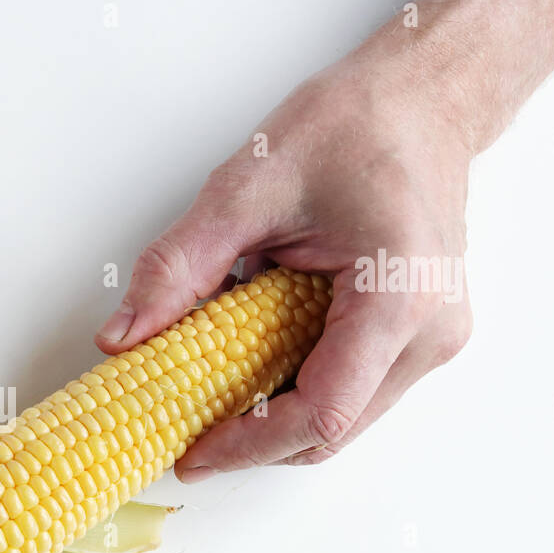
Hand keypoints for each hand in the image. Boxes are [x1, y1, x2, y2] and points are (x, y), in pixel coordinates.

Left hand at [96, 57, 473, 476]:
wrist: (422, 99)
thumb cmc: (354, 127)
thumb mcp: (245, 189)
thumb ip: (178, 268)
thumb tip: (121, 338)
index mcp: (396, 299)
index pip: (319, 412)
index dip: (247, 445)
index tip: (191, 453)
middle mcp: (429, 333)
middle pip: (331, 431)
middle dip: (254, 442)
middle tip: (185, 435)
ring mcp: (432, 339)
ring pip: (343, 420)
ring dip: (274, 419)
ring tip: (210, 400)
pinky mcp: (420, 336)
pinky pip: (353, 391)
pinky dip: (297, 391)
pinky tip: (251, 369)